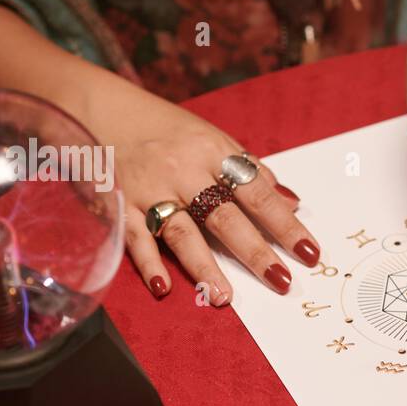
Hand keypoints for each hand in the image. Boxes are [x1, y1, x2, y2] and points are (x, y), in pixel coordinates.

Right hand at [96, 92, 320, 304]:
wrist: (98, 107)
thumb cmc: (164, 129)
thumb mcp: (211, 138)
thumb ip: (250, 170)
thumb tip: (292, 201)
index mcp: (212, 151)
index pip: (257, 192)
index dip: (285, 223)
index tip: (309, 251)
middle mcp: (183, 170)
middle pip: (225, 216)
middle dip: (255, 251)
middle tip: (281, 280)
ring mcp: (149, 188)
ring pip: (181, 231)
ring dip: (204, 266)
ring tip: (224, 298)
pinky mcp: (118, 203)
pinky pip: (136, 237)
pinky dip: (149, 263)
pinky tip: (164, 288)